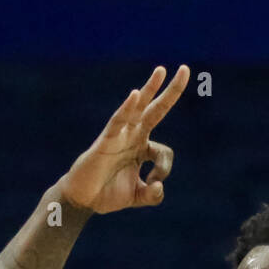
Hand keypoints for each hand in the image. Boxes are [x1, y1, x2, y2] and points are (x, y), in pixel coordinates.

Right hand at [60, 64, 188, 214]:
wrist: (83, 199)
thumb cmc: (108, 194)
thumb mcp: (137, 197)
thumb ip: (152, 196)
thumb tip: (159, 186)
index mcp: (142, 148)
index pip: (164, 152)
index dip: (164, 169)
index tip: (154, 184)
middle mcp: (133, 136)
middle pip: (156, 110)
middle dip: (171, 92)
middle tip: (185, 69)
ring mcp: (120, 136)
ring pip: (138, 108)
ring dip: (150, 88)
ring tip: (162, 71)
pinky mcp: (106, 140)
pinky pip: (118, 120)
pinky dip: (126, 108)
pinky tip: (135, 95)